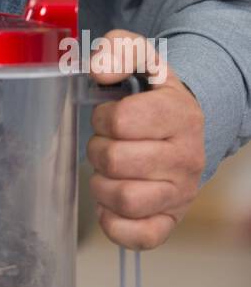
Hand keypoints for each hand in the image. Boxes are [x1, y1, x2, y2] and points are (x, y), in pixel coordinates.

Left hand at [86, 28, 205, 249]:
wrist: (185, 125)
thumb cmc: (152, 93)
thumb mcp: (140, 57)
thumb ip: (117, 49)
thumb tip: (98, 71)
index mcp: (179, 114)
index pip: (121, 120)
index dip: (103, 117)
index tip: (109, 116)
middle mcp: (187, 157)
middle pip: (115, 161)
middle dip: (98, 149)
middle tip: (106, 143)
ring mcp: (181, 193)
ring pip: (124, 200)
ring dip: (102, 185)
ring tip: (109, 171)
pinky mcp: (171, 221)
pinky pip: (139, 237)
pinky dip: (115, 224)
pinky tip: (111, 204)